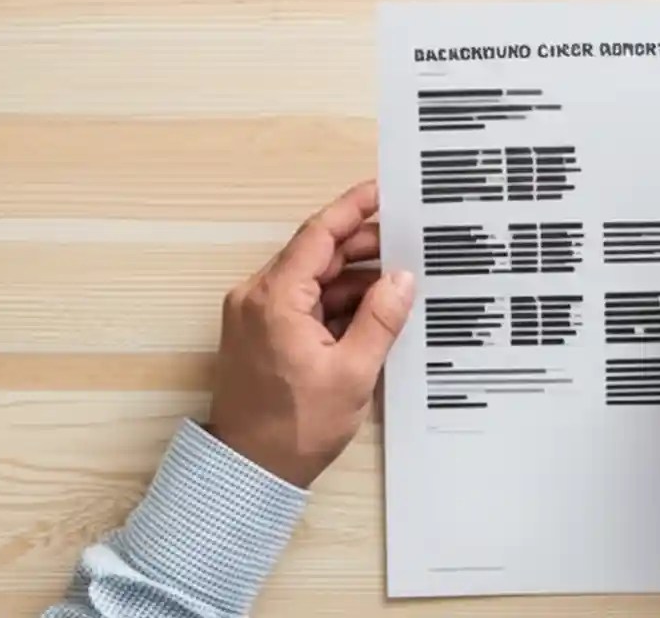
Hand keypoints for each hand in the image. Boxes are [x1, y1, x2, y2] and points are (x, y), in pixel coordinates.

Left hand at [209, 180, 414, 487]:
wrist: (250, 469)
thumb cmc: (294, 428)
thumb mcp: (353, 372)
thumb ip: (380, 318)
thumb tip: (402, 278)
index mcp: (275, 298)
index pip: (319, 234)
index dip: (354, 209)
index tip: (383, 191)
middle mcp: (258, 297)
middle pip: (317, 253)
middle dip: (363, 246)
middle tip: (409, 239)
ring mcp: (258, 315)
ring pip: (313, 279)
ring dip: (354, 278)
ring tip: (401, 278)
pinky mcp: (263, 333)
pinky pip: (305, 302)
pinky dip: (337, 302)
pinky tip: (374, 308)